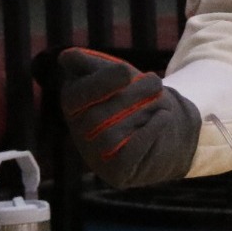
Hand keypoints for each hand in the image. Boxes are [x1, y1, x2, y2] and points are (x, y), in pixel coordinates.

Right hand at [59, 48, 201, 188]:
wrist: (161, 130)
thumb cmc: (134, 97)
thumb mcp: (116, 74)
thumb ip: (91, 64)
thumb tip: (66, 57)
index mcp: (73, 105)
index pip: (75, 97)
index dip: (100, 84)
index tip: (125, 71)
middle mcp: (78, 133)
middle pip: (99, 115)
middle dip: (133, 94)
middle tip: (156, 83)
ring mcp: (95, 156)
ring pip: (115, 133)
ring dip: (145, 111)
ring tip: (160, 103)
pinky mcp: (116, 173)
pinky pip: (130, 152)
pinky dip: (150, 131)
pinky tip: (164, 117)